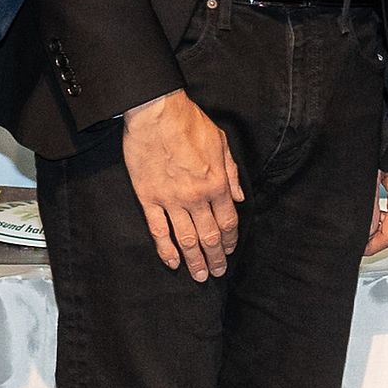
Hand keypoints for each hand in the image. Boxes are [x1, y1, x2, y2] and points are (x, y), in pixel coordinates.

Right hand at [122, 88, 243, 279]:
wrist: (156, 112)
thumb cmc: (189, 122)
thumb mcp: (221, 142)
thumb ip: (231, 172)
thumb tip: (238, 196)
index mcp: (217, 183)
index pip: (228, 221)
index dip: (230, 239)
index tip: (230, 250)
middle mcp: (196, 197)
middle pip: (209, 236)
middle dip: (216, 257)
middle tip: (217, 272)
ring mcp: (171, 200)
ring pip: (186, 239)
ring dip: (195, 260)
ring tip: (200, 275)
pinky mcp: (149, 198)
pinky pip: (159, 230)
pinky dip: (166, 249)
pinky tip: (172, 262)